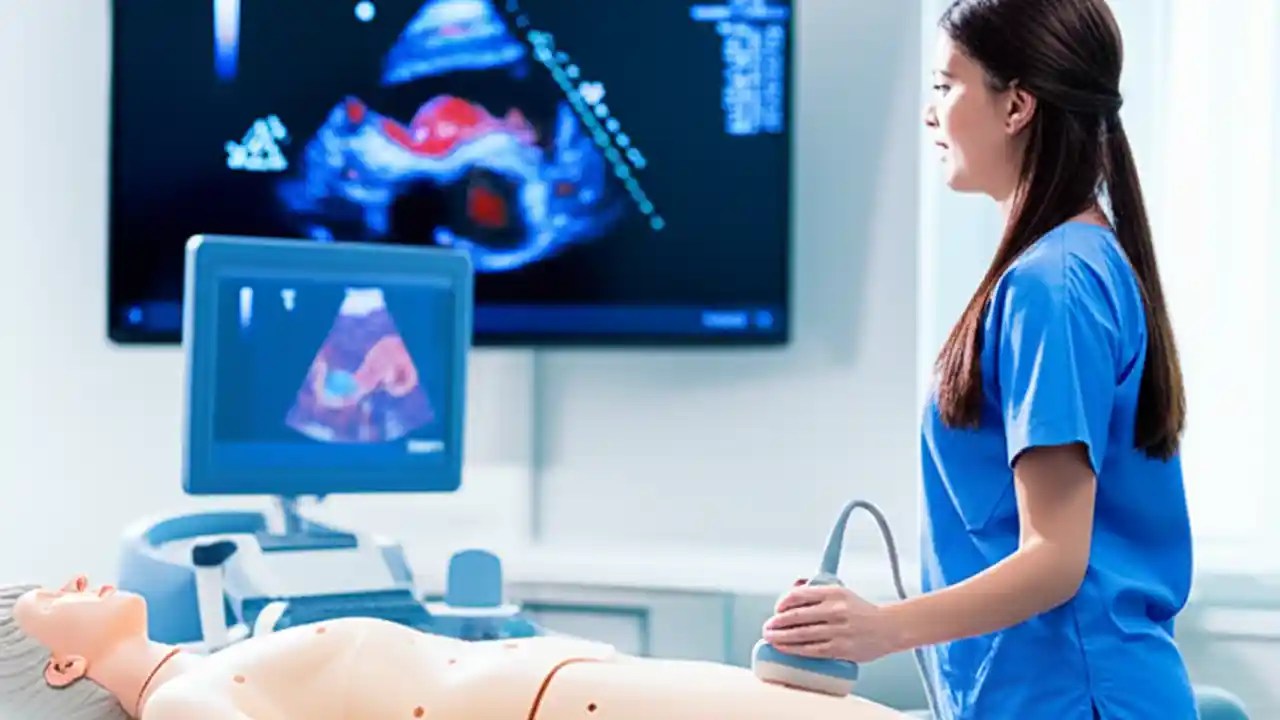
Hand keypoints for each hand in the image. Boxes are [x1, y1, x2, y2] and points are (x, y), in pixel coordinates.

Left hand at [761, 581, 899, 663]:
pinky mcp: (840, 648)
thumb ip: (817, 592)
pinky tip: (784, 648)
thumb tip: (793, 588)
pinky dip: (795, 649)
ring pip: (801, 634)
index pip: (799, 595)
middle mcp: (835, 610)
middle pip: (796, 616)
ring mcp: (838, 630)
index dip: (782, 603)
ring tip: (770, 638)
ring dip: (781, 637)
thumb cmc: (861, 611)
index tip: (777, 610)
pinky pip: (812, 650)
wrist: (888, 628)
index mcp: (833, 593)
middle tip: (767, 627)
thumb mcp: (841, 593)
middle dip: (777, 623)